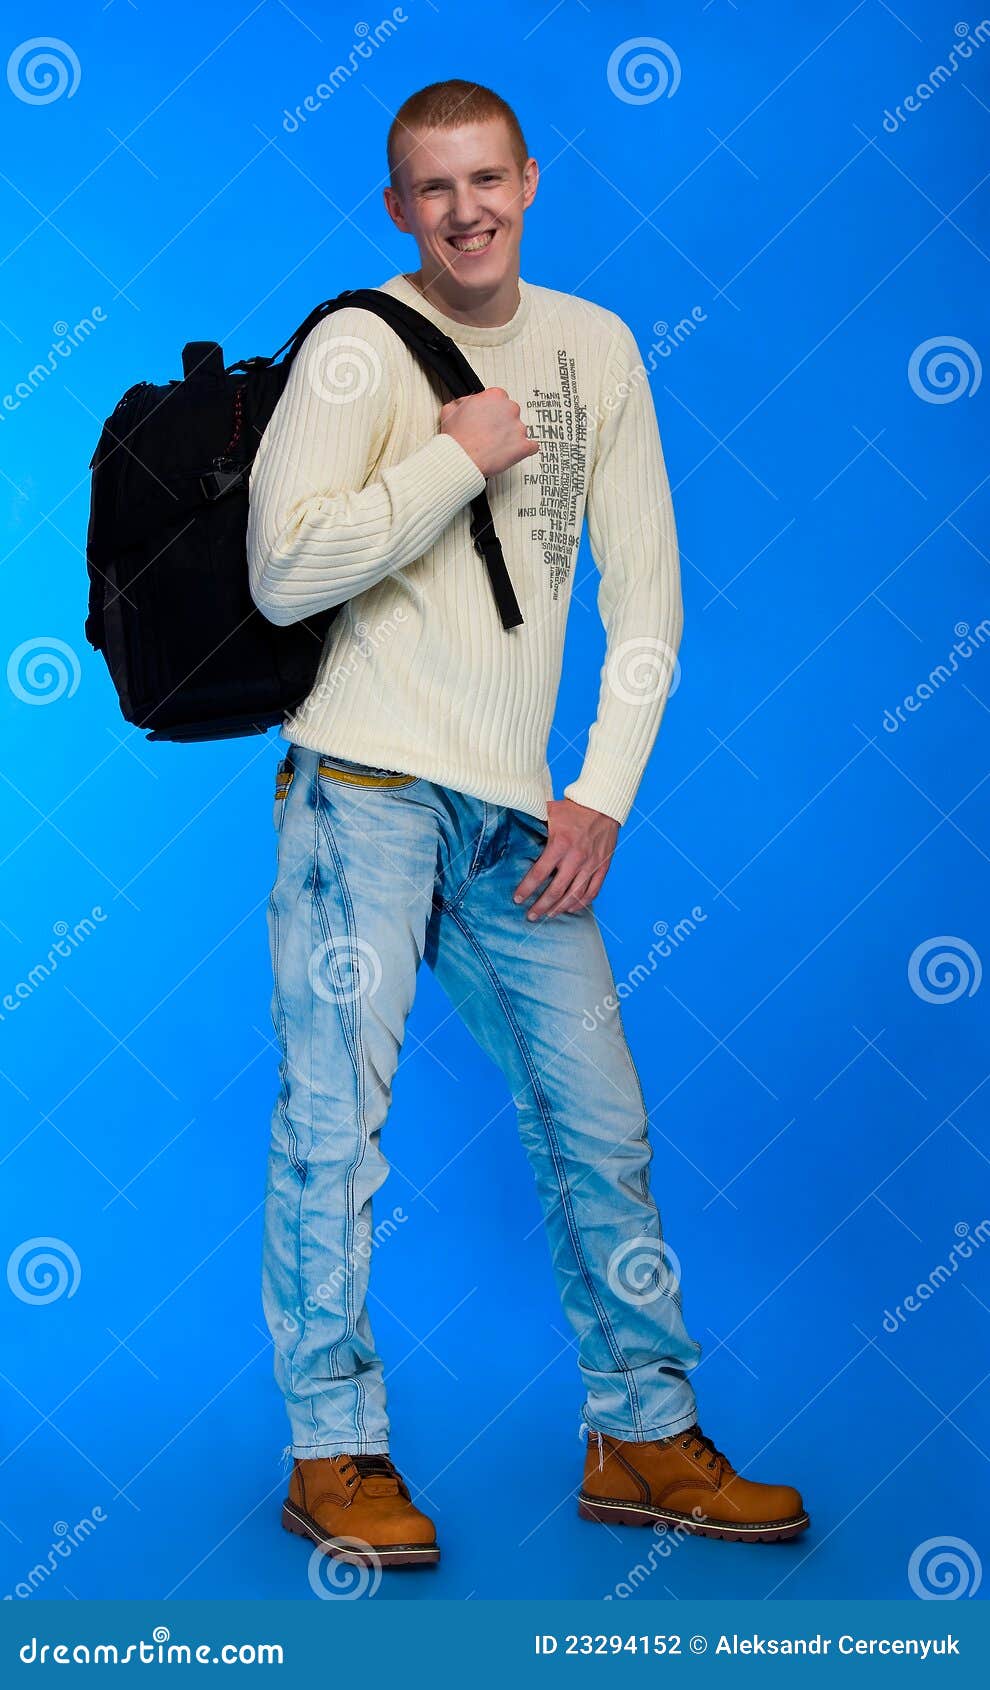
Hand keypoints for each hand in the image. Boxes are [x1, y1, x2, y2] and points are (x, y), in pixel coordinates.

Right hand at [440, 388, 540, 477]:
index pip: (500, 399)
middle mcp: (510, 408)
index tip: (489, 419)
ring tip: (496, 447)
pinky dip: (524, 450)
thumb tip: (467, 402)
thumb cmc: (456, 438)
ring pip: (520, 430)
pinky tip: (514, 453)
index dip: (493, 411)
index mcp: (495, 396)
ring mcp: (519, 428)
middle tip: (491, 434)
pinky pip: (532, 446)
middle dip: (503, 423)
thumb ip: (463, 401)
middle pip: (512, 413)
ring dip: (511, 437)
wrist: (461, 459)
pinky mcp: (524, 446)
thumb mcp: (451, 409)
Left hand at [512, 797, 618, 919]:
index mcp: (560, 844)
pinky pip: (592, 891)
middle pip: (556, 890)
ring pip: (574, 895)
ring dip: (559, 908)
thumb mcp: (550, 811)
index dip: (527, 889)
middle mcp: (576, 857)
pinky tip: (570, 908)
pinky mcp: (602, 867)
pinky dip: (581, 903)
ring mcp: (591, 864)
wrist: (603, 805)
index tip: (517, 899)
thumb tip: (511, 825)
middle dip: (541, 906)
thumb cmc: (573, 809)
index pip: (540, 873)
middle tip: (531, 916)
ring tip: (548, 916)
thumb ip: (533, 821)